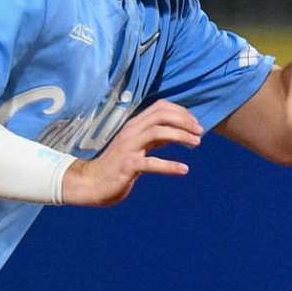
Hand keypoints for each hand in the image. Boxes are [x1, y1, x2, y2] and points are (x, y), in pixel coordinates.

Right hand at [60, 99, 202, 205]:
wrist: (91, 183)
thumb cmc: (116, 165)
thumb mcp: (136, 147)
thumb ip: (154, 138)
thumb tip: (176, 131)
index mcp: (134, 125)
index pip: (160, 107)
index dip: (181, 112)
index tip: (195, 123)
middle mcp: (131, 132)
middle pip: (161, 115)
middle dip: (184, 120)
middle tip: (200, 131)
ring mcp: (128, 148)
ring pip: (157, 132)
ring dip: (180, 135)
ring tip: (197, 143)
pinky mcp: (128, 166)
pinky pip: (151, 163)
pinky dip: (170, 165)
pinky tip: (184, 169)